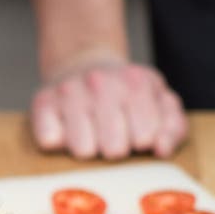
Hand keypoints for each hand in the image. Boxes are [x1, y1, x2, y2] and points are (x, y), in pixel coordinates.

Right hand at [30, 62, 188, 158]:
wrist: (81, 62)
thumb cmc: (123, 92)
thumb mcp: (158, 100)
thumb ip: (172, 127)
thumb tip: (160, 150)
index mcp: (135, 82)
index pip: (145, 138)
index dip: (141, 143)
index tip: (135, 133)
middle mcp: (100, 82)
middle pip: (114, 149)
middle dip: (114, 149)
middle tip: (110, 135)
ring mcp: (68, 91)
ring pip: (82, 150)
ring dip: (87, 148)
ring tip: (89, 133)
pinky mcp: (41, 103)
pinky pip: (50, 142)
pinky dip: (58, 142)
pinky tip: (66, 128)